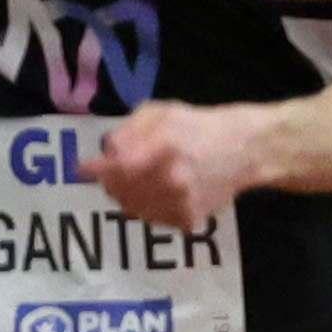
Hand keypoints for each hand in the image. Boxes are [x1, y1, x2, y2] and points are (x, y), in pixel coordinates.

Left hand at [92, 103, 263, 235]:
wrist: (246, 151)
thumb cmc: (200, 126)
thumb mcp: (161, 112)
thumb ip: (129, 130)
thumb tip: (108, 153)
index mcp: (161, 148)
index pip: (111, 168)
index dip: (93, 169)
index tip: (84, 169)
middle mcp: (168, 180)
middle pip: (116, 190)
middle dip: (112, 180)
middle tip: (120, 171)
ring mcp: (179, 203)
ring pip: (132, 208)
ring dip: (129, 196)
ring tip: (143, 181)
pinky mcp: (188, 219)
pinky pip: (152, 218)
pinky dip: (151, 208)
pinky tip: (164, 193)